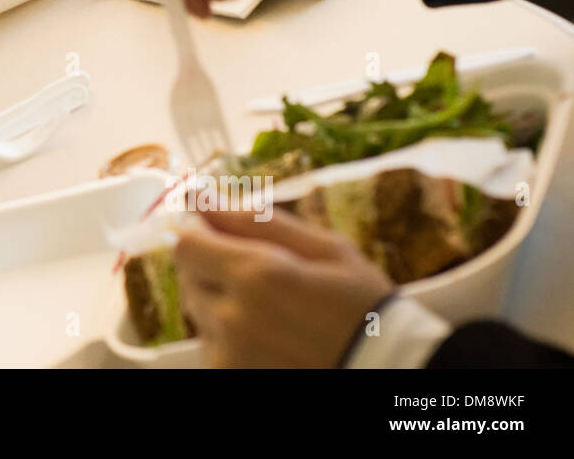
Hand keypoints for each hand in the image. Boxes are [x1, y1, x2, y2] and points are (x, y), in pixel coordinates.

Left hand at [174, 209, 394, 367]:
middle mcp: (232, 319)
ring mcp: (228, 355)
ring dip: (220, 300)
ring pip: (199, 311)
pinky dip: (229, 332)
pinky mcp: (230, 378)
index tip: (218, 228)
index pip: (185, 243)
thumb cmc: (363, 305)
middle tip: (258, 270)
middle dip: (212, 264)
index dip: (197, 230)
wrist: (389, 373)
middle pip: (188, 276)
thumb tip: (201, 196)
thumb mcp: (324, 249)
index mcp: (256, 277)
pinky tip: (270, 333)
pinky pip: (212, 342)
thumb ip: (255, 221)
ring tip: (271, 307)